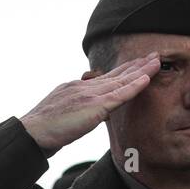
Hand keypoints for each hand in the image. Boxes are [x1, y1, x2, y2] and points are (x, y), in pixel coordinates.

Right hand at [19, 52, 159, 155]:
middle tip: (153, 55)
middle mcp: (84, 86)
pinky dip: (135, 85)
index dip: (122, 71)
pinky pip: (120, 93)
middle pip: (116, 73)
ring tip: (157, 60)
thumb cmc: (42, 131)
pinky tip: (148, 77)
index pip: (104, 78)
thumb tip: (94, 114)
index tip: (136, 64)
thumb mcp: (61, 114)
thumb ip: (78, 110)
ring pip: (121, 79)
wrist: (32, 133)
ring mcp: (89, 94)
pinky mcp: (94, 106)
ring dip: (141, 69)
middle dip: (135, 64)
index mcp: (76, 88)